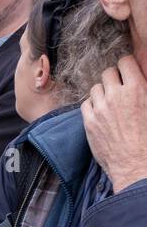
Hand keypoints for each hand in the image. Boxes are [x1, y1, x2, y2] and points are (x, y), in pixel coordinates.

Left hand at [82, 56, 146, 192]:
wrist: (136, 165)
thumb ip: (144, 90)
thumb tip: (139, 80)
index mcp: (137, 88)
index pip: (125, 62)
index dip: (126, 66)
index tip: (127, 73)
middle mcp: (116, 95)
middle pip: (107, 73)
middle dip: (114, 78)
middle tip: (119, 88)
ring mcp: (100, 109)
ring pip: (95, 88)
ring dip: (102, 92)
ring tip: (110, 102)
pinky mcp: (89, 122)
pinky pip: (85, 103)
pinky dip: (92, 105)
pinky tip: (100, 113)